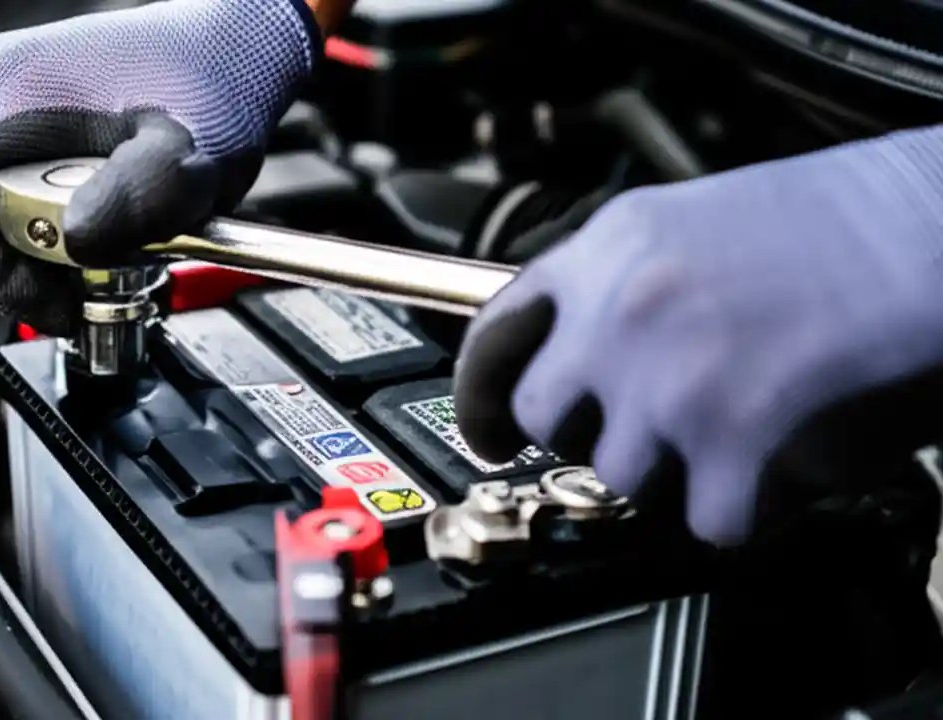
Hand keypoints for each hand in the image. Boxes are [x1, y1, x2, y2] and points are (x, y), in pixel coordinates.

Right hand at [0, 0, 318, 334]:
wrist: (236, 46)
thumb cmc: (215, 87)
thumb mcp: (188, 157)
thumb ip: (139, 199)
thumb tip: (79, 241)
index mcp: (11, 92)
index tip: (50, 304)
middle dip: (17, 265)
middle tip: (79, 293)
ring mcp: (3, 95)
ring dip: (34, 245)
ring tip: (97, 260)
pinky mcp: (24, 110)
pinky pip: (10, 181)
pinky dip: (44, 220)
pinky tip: (95, 229)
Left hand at [453, 124, 942, 545]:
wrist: (927, 227)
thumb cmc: (831, 218)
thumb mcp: (686, 219)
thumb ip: (616, 279)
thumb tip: (578, 349)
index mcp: (604, 250)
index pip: (496, 335)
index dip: (481, 395)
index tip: (488, 433)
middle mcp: (618, 313)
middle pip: (548, 417)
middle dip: (587, 433)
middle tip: (639, 429)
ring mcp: (667, 378)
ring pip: (621, 474)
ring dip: (670, 471)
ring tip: (729, 431)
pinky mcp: (731, 436)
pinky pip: (705, 519)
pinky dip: (738, 512)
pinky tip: (767, 473)